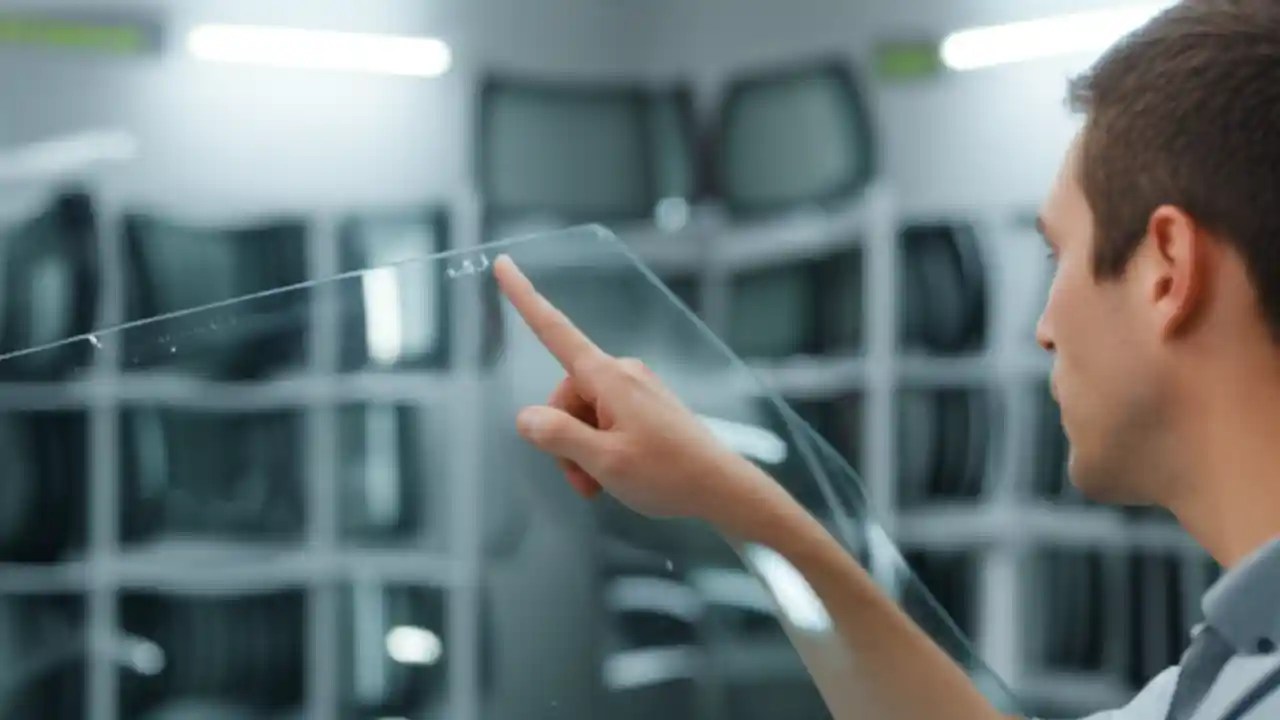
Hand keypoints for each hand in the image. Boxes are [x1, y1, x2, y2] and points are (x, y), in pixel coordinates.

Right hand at [493, 255, 772, 522]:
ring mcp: (634, 389)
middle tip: (584, 482)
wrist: (722, 489)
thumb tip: (526, 417)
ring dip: (580, 450)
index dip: (524, 298)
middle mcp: (621, 373)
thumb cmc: (669, 474)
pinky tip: (614, 474)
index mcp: (609, 377)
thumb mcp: (605, 462)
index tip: (503, 264)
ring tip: (601, 483)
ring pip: (581, 413)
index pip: (554, 330)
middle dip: (562, 438)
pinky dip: (599, 448)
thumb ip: (559, 436)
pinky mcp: (644, 405)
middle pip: (564, 395)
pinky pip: (603, 420)